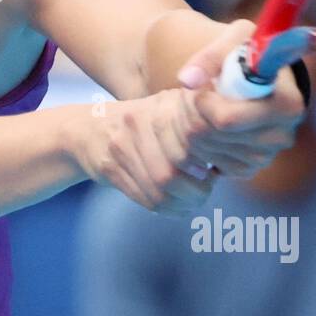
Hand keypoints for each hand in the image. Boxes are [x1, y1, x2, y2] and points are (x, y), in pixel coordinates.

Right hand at [65, 88, 220, 215]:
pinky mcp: (109, 169)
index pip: (193, 146)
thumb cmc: (139, 123)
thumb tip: (230, 153)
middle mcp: (138, 123)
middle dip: (196, 190)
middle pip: (174, 172)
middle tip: (205, 189)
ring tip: (190, 199)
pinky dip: (166, 208)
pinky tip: (173, 203)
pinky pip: (145, 199)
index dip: (206, 165)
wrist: (86, 129)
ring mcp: (120, 147)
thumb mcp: (167, 109)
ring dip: (182, 203)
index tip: (213, 171)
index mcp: (160, 107)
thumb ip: (196, 123)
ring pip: (160, 191)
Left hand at [174, 19, 305, 177]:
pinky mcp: (248, 168)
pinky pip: (207, 161)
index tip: (200, 84)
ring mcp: (265, 156)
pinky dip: (195, 142)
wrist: (257, 78)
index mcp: (287, 105)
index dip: (203, 101)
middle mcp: (281, 136)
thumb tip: (188, 80)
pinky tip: (201, 121)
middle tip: (190, 92)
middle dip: (191, 110)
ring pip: (205, 149)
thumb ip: (211, 55)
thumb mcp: (235, 40)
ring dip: (189, 124)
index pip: (227, 118)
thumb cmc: (248, 55)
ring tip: (196, 103)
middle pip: (212, 135)